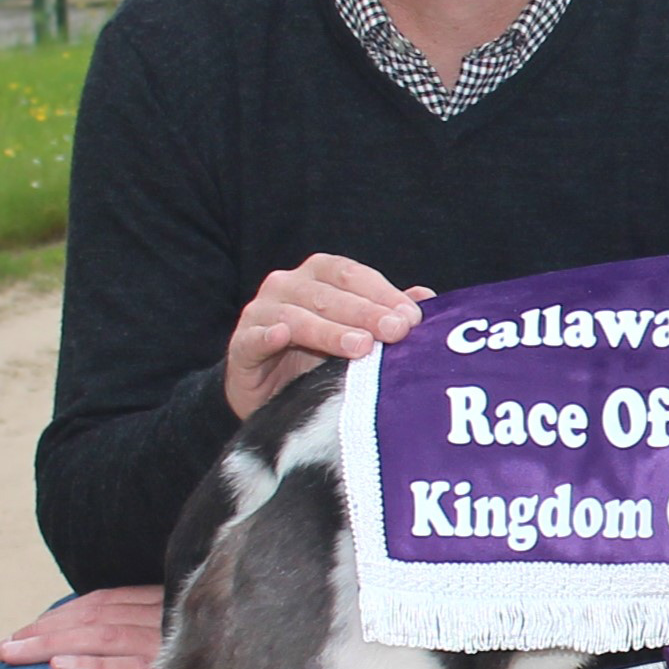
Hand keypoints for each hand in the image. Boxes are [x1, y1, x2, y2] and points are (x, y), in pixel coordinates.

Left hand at [0, 585, 163, 668]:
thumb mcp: (174, 647)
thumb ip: (145, 634)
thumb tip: (88, 647)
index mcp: (167, 608)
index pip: (105, 601)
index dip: (61, 614)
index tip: (24, 632)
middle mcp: (168, 621)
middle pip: (95, 618)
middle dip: (43, 630)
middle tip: (3, 648)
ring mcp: (170, 648)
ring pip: (103, 637)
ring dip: (51, 644)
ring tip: (12, 656)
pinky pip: (128, 668)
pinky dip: (92, 666)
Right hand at [226, 255, 430, 418]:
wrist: (272, 393)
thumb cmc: (321, 355)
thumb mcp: (358, 333)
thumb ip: (387, 312)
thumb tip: (427, 296)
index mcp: (319, 274)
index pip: (352, 275)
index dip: (382, 292)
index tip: (412, 317)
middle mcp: (287, 285)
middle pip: (328, 294)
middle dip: (366, 312)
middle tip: (396, 332)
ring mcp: (260, 313)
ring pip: (296, 316)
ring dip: (329, 330)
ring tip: (361, 346)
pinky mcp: (241, 344)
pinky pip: (254, 337)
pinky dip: (267, 335)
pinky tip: (282, 337)